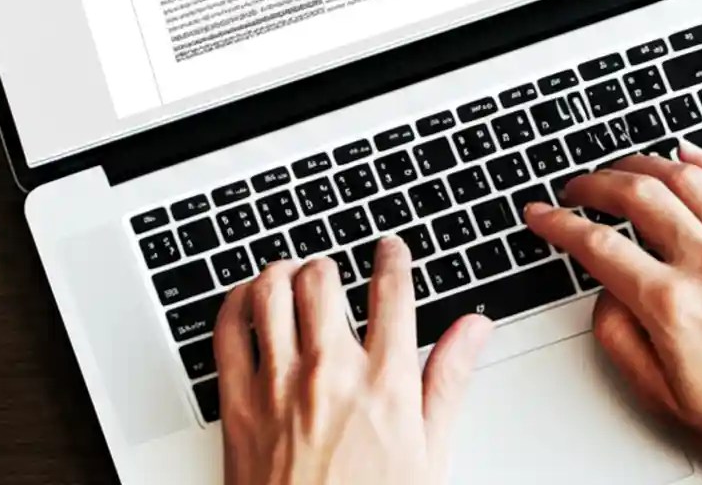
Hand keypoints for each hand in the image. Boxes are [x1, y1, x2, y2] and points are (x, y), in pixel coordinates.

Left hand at [213, 239, 492, 484]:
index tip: (391, 250)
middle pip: (323, 280)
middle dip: (331, 265)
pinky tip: (246, 301)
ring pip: (271, 293)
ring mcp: (278, 385)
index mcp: (384, 381)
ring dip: (282, 273)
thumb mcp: (429, 451)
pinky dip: (235, 304)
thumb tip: (474, 330)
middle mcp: (330, 373)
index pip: (391, 291)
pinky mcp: (238, 404)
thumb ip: (449, 380)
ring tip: (292, 274)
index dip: (393, 258)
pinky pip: (228, 332)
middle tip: (334, 270)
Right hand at [525, 142, 701, 484]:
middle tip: (577, 187)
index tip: (542, 215)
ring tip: (623, 169)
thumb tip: (605, 293)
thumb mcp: (663, 397)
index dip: (559, 223)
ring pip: (687, 179)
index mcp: (674, 307)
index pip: (598, 245)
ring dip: (645, 165)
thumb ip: (620, 338)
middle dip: (596, 183)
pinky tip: (688, 158)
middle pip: (639, 195)